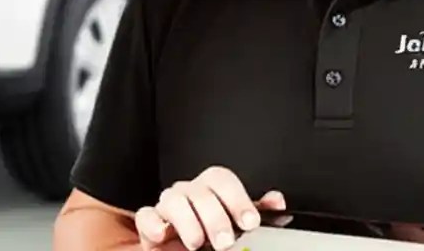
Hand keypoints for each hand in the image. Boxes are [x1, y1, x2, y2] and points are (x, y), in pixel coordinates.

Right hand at [134, 166, 285, 250]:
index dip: (237, 198)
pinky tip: (163, 233)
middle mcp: (189, 193)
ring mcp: (167, 206)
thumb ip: (254, 213)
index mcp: (211, 190)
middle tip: (226, 241)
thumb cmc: (212, 237)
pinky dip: (153, 223)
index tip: (250, 222)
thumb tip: (278, 203)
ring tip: (198, 243)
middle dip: (215, 217)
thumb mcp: (238, 225)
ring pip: (173, 199)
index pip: (221, 179)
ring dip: (188, 221)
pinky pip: (146, 215)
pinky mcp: (150, 224)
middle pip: (200, 190)